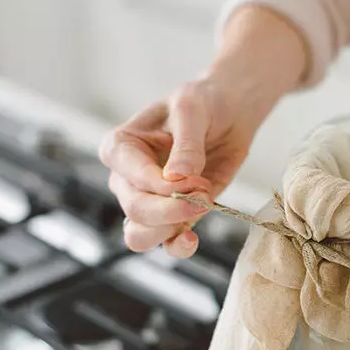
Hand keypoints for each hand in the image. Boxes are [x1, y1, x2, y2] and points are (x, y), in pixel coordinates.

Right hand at [98, 78, 258, 256]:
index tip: (191, 178)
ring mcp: (149, 200)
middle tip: (202, 194)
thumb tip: (178, 176)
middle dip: (170, 210)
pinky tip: (192, 238)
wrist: (229, 114)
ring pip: (141, 234)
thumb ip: (186, 143)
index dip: (160, 186)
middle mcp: (127, 178)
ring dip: (171, 230)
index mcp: (121, 147)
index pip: (131, 177)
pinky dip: (177, 246)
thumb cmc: (202, 103)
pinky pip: (166, 243)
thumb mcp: (192, 109)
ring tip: (201, 206)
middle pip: (135, 210)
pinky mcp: (174, 215)